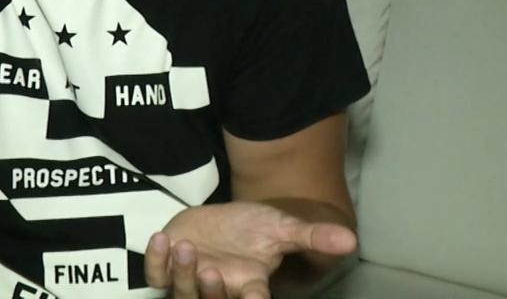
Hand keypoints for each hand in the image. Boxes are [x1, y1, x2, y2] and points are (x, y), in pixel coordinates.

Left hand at [143, 201, 356, 298]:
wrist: (220, 217)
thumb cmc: (251, 229)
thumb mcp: (282, 228)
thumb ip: (312, 236)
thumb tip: (351, 239)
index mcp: (249, 285)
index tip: (253, 297)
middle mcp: (219, 288)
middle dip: (208, 293)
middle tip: (213, 272)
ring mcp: (190, 280)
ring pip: (183, 293)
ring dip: (183, 275)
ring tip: (187, 246)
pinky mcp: (167, 266)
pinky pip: (156, 275)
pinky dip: (155, 260)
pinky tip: (161, 238)